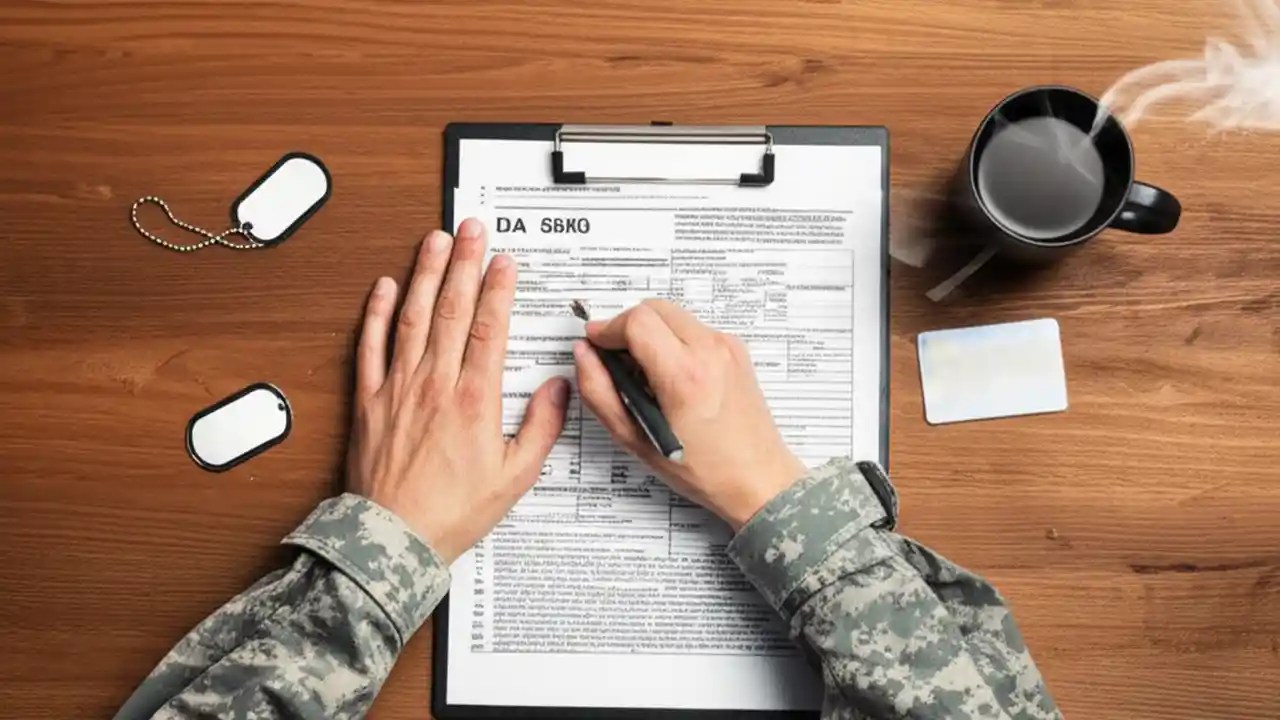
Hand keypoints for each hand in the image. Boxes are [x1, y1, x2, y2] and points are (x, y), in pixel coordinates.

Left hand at [346, 219, 569, 562]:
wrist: (393, 539)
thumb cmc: (453, 512)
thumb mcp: (515, 477)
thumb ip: (540, 428)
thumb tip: (559, 389)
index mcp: (474, 400)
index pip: (489, 327)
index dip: (497, 288)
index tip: (504, 260)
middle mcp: (435, 384)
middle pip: (452, 309)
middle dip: (463, 263)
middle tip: (471, 230)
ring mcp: (398, 387)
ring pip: (413, 317)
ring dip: (425, 274)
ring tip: (435, 241)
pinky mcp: (368, 400)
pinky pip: (370, 346)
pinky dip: (377, 313)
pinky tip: (386, 286)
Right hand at [574, 300, 806, 529]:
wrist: (758, 479)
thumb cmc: (704, 469)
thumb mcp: (636, 440)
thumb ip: (601, 393)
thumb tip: (584, 356)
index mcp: (685, 375)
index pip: (635, 321)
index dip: (607, 330)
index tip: (596, 345)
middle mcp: (711, 352)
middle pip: (653, 308)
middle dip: (627, 328)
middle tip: (617, 361)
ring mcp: (727, 347)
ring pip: (673, 315)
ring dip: (651, 334)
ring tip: (646, 376)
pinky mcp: (736, 350)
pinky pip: (692, 328)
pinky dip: (673, 341)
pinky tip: (670, 377)